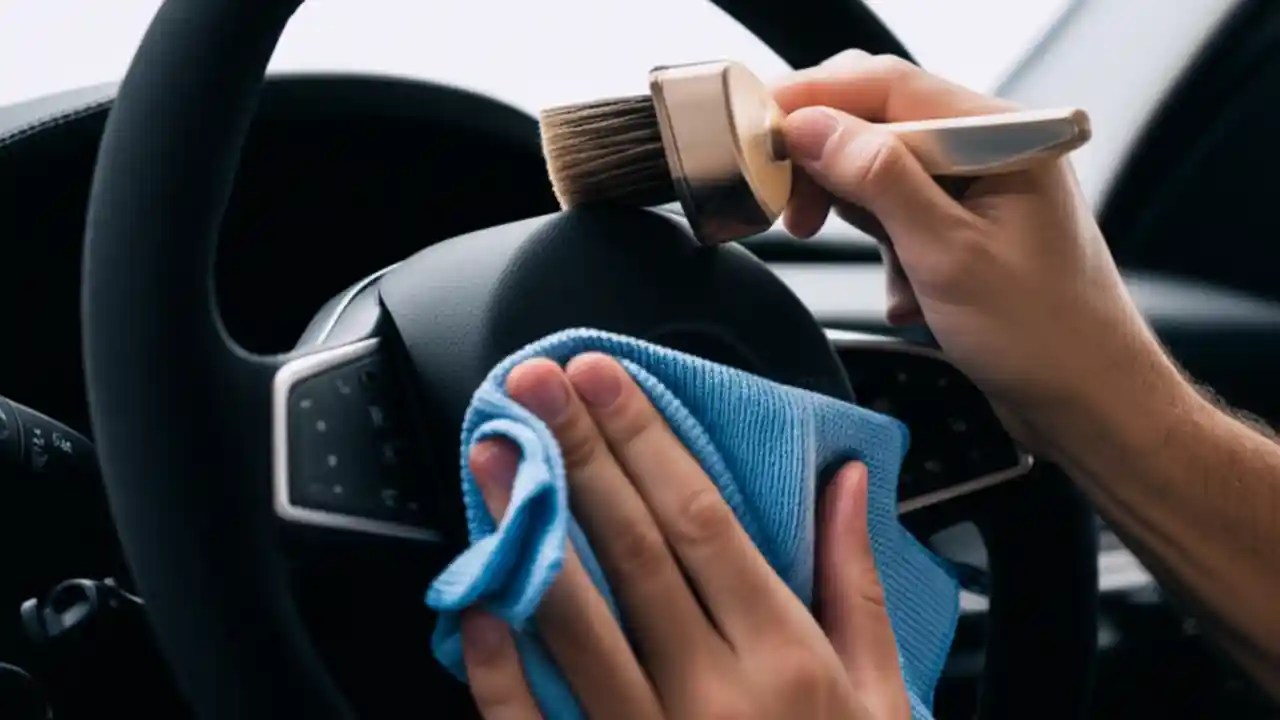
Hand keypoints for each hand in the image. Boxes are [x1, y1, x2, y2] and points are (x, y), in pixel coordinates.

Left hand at [459, 353, 910, 718]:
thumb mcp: (885, 700)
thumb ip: (856, 586)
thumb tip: (845, 483)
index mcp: (788, 662)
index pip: (704, 524)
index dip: (647, 443)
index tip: (607, 380)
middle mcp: (717, 698)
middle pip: (635, 552)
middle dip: (582, 456)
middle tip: (537, 382)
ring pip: (578, 623)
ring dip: (530, 532)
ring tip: (495, 456)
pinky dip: (502, 668)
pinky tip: (477, 600)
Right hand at [773, 50, 1194, 458]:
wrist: (1090, 400)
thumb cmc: (1046, 335)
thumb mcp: (946, 254)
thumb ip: (878, 181)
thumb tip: (814, 128)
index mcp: (1002, 135)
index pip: (888, 86)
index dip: (816, 99)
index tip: (760, 125)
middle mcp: (992, 150)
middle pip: (879, 122)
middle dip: (828, 163)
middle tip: (791, 207)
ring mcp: (979, 188)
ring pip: (882, 172)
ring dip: (862, 219)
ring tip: (884, 273)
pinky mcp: (966, 225)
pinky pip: (900, 215)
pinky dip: (887, 252)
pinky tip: (909, 295)